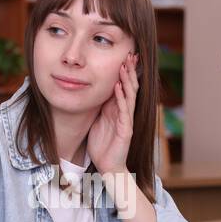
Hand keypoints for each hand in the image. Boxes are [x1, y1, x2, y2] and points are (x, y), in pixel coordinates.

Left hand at [87, 52, 137, 174]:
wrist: (108, 167)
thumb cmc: (102, 145)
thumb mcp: (98, 121)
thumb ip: (99, 108)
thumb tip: (90, 92)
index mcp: (118, 110)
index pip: (124, 86)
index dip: (125, 72)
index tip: (124, 56)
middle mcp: (125, 113)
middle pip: (130, 87)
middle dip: (129, 70)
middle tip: (129, 54)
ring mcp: (127, 120)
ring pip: (130, 96)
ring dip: (127, 80)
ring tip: (124, 65)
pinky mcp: (126, 130)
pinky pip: (124, 111)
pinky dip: (121, 97)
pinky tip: (118, 86)